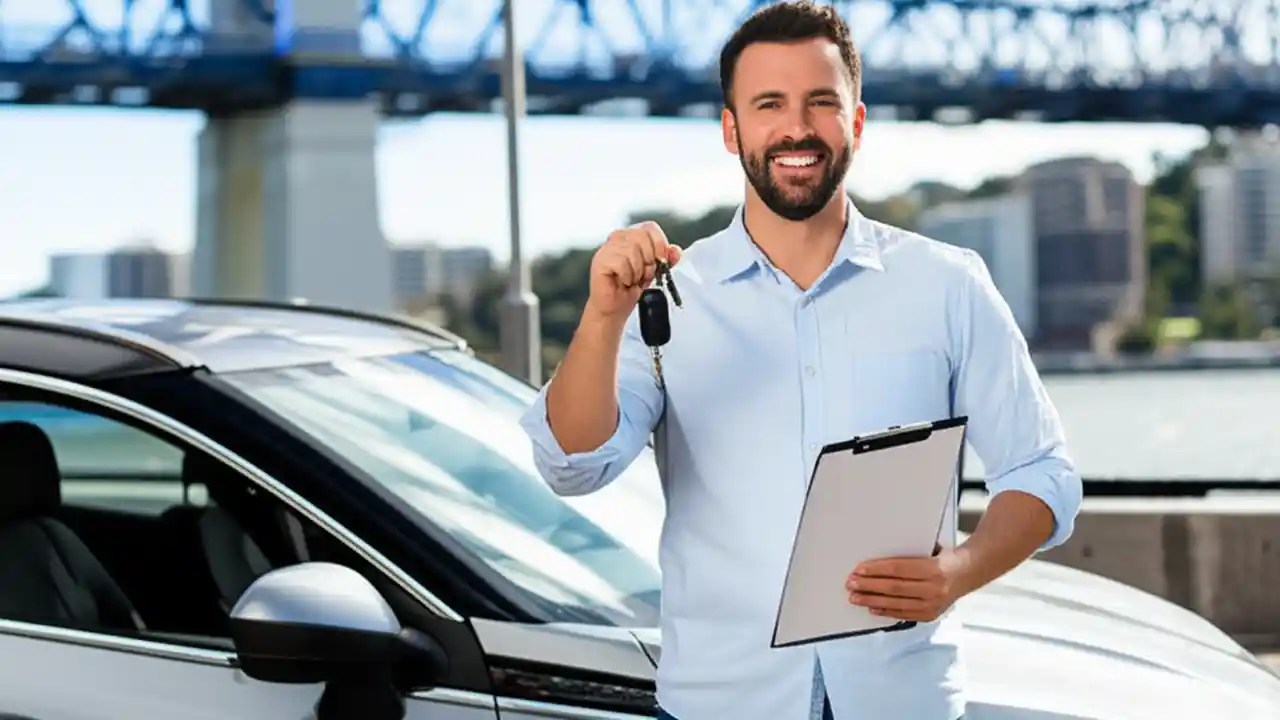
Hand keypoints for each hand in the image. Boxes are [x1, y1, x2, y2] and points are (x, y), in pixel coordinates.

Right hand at [586, 221, 681, 318]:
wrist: (614, 308)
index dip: (659, 244)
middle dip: (649, 260)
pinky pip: (621, 262)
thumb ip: (666, 258)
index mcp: (632, 236)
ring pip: (632, 250)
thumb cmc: (630, 288)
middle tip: (643, 274)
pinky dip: (627, 276)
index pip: (650, 228)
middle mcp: (618, 238)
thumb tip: (675, 251)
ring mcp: (607, 248)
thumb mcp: (654, 271)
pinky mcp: (600, 261)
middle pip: (642, 237)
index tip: (661, 260)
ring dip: (637, 271)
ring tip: (632, 279)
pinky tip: (623, 281)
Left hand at [845, 546, 970, 622]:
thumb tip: (877, 560)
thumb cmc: (945, 557)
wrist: (969, 572)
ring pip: (896, 603)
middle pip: (894, 588)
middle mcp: (934, 588)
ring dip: (872, 600)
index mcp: (933, 568)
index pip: (897, 569)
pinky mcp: (930, 615)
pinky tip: (872, 607)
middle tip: (851, 584)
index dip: (876, 570)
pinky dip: (886, 611)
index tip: (859, 569)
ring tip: (855, 597)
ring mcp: (933, 604)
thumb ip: (907, 556)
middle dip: (869, 586)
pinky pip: (904, 614)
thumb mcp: (929, 549)